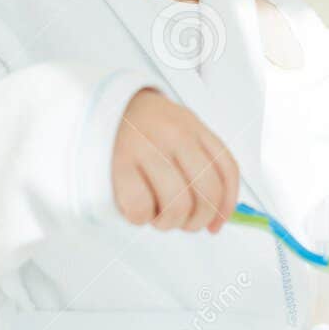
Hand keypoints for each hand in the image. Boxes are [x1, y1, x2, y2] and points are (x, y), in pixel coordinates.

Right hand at [111, 88, 239, 231]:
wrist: (101, 104)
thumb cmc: (143, 127)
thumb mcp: (179, 129)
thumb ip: (200, 162)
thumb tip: (217, 215)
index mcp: (193, 127)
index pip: (227, 170)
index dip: (226, 205)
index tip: (216, 224)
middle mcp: (175, 134)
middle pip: (207, 192)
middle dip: (198, 220)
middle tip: (184, 222)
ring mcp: (146, 147)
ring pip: (177, 205)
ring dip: (169, 222)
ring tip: (157, 215)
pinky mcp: (118, 164)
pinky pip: (141, 208)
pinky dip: (141, 218)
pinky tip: (137, 208)